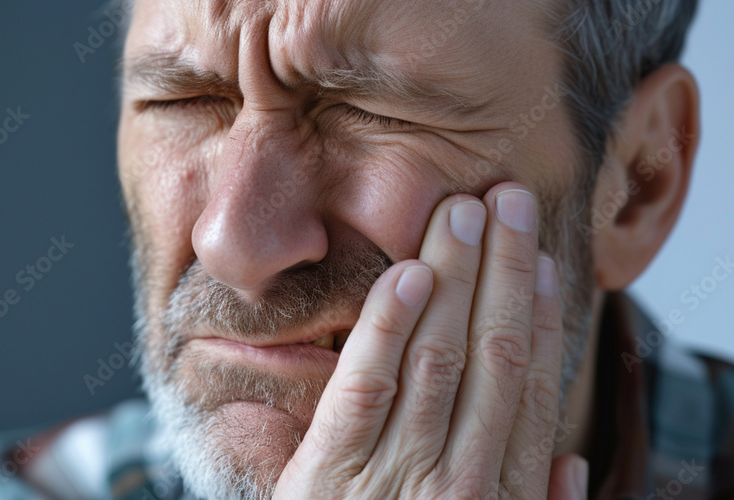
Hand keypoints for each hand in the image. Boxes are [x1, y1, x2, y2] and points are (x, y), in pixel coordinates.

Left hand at [273, 183, 587, 498]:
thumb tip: (569, 459)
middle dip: (500, 271)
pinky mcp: (326, 472)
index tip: (541, 260)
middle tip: (507, 200)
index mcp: (497, 496)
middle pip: (489, 355)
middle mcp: (456, 478)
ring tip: (464, 213)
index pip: (525, 387)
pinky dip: (388, 326)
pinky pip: (363, 386)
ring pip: (434, 356)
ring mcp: (391, 474)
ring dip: (453, 278)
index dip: (537, 316)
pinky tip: (407, 272)